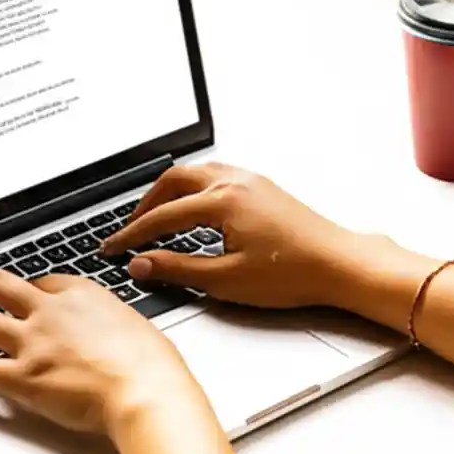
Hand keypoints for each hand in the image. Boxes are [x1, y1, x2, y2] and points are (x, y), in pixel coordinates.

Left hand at [0, 270, 195, 434]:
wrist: (143, 391)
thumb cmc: (150, 366)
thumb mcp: (136, 326)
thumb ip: (113, 325)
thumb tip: (115, 334)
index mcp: (82, 295)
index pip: (45, 283)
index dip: (30, 288)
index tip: (26, 292)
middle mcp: (50, 312)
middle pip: (2, 287)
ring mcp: (31, 342)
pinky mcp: (20, 377)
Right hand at [102, 162, 402, 309]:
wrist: (340, 264)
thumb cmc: (294, 273)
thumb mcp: (226, 280)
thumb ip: (178, 270)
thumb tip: (142, 264)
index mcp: (222, 201)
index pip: (162, 216)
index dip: (132, 234)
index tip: (113, 248)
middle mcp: (234, 182)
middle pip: (173, 180)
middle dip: (145, 204)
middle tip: (129, 229)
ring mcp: (250, 180)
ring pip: (195, 173)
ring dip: (169, 192)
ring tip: (155, 216)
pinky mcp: (262, 187)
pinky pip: (215, 176)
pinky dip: (192, 189)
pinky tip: (192, 208)